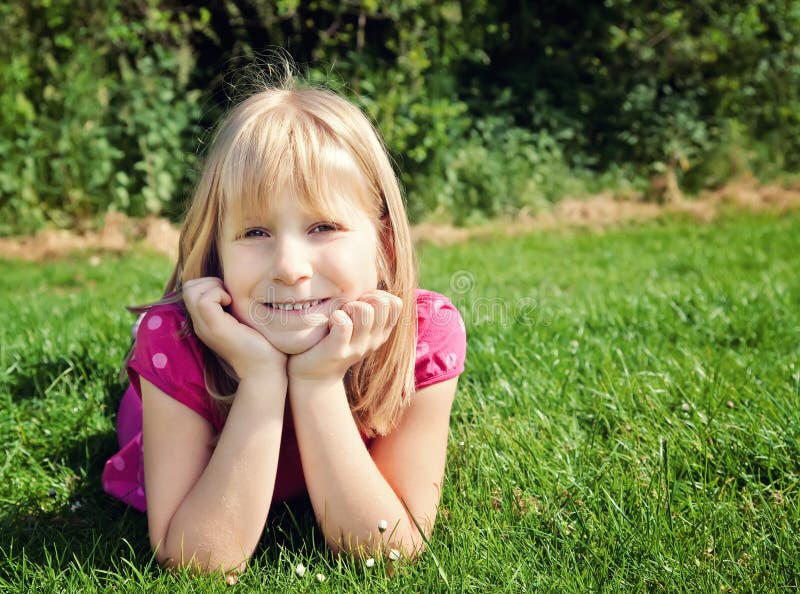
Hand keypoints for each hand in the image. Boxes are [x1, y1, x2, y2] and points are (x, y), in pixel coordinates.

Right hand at [182, 277, 286, 379]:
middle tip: (229, 295)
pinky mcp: (215, 328)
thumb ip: (234, 305)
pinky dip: (218, 294)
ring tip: (230, 300)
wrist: (266, 369)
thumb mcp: (244, 319)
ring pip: (191, 290)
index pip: (191, 289)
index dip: (209, 283)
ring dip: (214, 287)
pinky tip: (232, 305)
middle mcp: (201, 325)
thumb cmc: (263, 344)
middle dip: (209, 282)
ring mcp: (205, 327)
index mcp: (205, 322)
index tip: (230, 295)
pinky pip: (204, 301)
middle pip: (188, 287)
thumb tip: (237, 287)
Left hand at [287, 290, 402, 382]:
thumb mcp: (356, 323)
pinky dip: (336, 317)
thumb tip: (370, 278)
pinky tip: (330, 321)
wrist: (313, 372)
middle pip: (382, 304)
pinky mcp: (338, 352)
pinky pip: (344, 324)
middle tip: (348, 308)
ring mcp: (358, 348)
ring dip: (349, 306)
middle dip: (364, 298)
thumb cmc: (334, 338)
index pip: (395, 303)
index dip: (378, 295)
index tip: (361, 302)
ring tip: (339, 314)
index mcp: (382, 332)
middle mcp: (374, 341)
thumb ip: (367, 304)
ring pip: (365, 311)